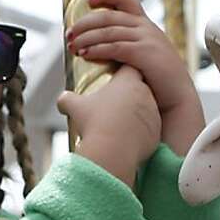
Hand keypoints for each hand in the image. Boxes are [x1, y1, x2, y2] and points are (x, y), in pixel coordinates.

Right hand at [61, 66, 159, 185]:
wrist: (112, 150)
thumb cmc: (94, 124)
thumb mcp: (74, 107)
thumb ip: (67, 99)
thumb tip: (62, 100)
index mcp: (127, 81)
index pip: (129, 69)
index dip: (121, 75)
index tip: (112, 83)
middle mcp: (145, 93)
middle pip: (139, 89)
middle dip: (128, 97)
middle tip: (113, 106)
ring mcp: (153, 112)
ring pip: (146, 109)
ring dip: (135, 115)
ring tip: (118, 126)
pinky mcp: (157, 130)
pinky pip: (149, 128)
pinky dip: (139, 132)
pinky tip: (126, 140)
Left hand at [65, 0, 205, 153]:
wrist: (178, 100)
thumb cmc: (157, 82)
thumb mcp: (140, 58)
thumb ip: (122, 48)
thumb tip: (93, 49)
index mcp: (146, 26)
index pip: (126, 0)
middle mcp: (147, 28)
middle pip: (109, 16)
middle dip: (85, 23)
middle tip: (69, 34)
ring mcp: (147, 39)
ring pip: (109, 31)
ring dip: (87, 37)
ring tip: (72, 46)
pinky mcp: (145, 53)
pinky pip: (115, 47)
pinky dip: (97, 49)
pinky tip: (85, 55)